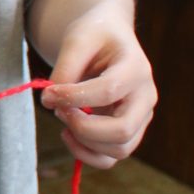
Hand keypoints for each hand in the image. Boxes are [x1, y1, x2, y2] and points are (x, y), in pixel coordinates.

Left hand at [41, 6, 156, 169]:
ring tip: (64, 116)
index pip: (109, 91)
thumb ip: (64, 69)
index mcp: (136, 68)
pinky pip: (111, 158)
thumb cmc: (95, 35)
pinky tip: (69, 134)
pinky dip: (87, 154)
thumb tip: (50, 103)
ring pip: (119, 150)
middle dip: (82, 127)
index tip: (49, 93)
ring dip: (84, 141)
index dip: (74, 97)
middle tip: (59, 110)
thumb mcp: (77, 39)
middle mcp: (145, 96)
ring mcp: (141, 118)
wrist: (110, 38)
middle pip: (122, 130)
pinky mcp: (129, 132)